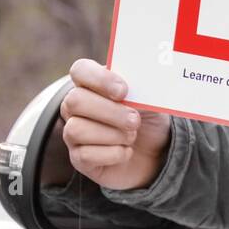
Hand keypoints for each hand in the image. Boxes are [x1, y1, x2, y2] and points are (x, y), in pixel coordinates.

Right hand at [57, 58, 171, 190]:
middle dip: (110, 111)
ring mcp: (73, 133)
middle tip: (135, 120)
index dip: (99, 79)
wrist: (155, 153)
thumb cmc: (148, 120)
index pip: (80, 70)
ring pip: (76, 129)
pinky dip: (113, 154)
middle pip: (75, 101)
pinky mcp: (79, 158)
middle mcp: (76, 107)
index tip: (123, 91)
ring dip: (112, 134)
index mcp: (92, 84)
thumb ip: (143, 87)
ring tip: (131, 136)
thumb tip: (141, 81)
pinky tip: (126, 151)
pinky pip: (86, 155)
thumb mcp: (151, 100)